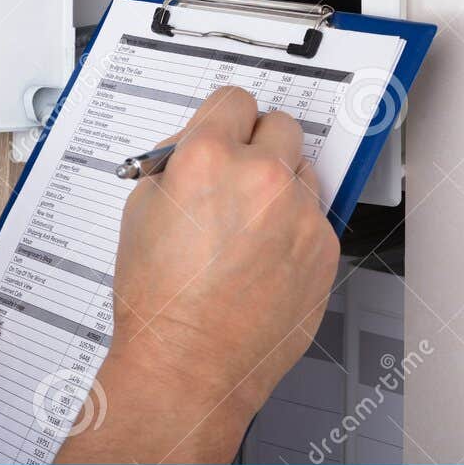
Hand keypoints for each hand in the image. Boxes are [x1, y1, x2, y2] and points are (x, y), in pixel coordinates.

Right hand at [57, 85, 338, 463]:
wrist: (189, 364)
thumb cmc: (159, 301)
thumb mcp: (139, 211)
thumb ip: (175, 166)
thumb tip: (194, 151)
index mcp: (208, 157)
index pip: (234, 99)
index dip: (223, 118)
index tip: (223, 130)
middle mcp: (261, 177)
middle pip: (280, 125)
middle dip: (257, 143)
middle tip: (238, 174)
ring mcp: (299, 213)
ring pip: (303, 170)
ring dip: (281, 184)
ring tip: (249, 225)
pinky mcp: (323, 249)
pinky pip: (314, 217)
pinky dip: (293, 228)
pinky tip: (263, 259)